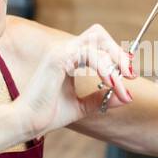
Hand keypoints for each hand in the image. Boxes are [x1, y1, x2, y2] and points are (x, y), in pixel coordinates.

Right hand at [12, 24, 137, 138]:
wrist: (26, 123)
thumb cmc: (47, 114)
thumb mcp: (81, 106)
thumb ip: (101, 98)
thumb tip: (126, 97)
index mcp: (68, 59)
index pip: (97, 44)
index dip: (116, 54)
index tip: (129, 74)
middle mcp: (64, 51)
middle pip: (99, 34)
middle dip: (118, 52)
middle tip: (130, 73)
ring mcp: (60, 52)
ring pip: (96, 40)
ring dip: (114, 61)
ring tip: (121, 83)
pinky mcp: (58, 59)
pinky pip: (89, 54)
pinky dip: (104, 67)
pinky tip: (110, 83)